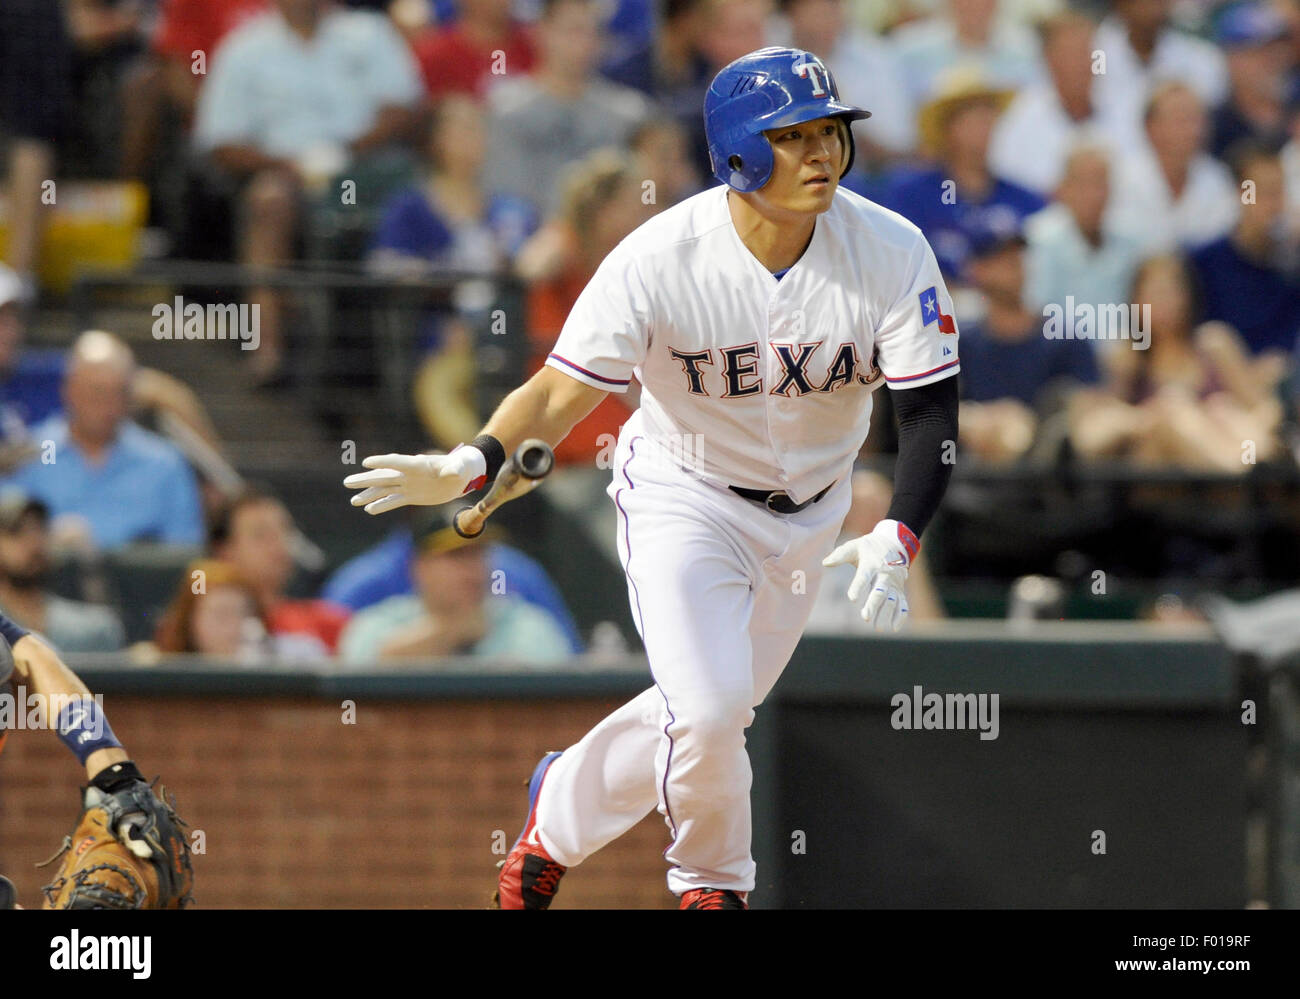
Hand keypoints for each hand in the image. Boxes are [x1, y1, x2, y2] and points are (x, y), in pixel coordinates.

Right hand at [344, 447, 486, 514]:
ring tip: (353, 500)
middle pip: (383, 476)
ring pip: (384, 490)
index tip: (366, 463)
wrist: (461, 476)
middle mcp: (408, 474)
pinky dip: (382, 505)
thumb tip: (452, 473)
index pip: (397, 462)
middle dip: (366, 480)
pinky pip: (393, 501)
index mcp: (418, 464)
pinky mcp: (411, 496)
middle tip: (347, 483)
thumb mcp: (459, 468)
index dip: (382, 462)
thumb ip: (454, 469)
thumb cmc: (460, 467)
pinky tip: (369, 509)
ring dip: (369, 495)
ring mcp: (408, 485)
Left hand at [821, 519, 918, 632]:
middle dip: (873, 605)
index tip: (852, 598)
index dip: (858, 587)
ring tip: (878, 627)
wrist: (894, 544)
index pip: (864, 577)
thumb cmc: (869, 548)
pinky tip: (894, 628)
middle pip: (879, 592)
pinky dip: (901, 615)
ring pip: (891, 600)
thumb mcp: (854, 546)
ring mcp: (893, 584)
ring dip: (886, 614)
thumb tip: (825, 563)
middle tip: (865, 617)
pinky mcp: (899, 590)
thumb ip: (840, 555)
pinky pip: (902, 603)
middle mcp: (884, 575)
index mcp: (871, 564)